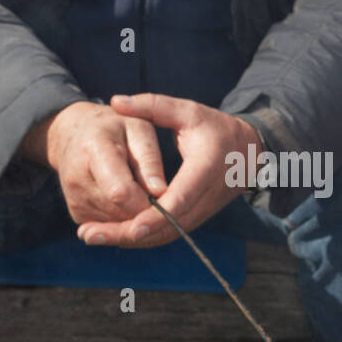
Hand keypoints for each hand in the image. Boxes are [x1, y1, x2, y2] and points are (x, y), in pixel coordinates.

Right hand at [20, 100, 167, 225]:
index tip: (171, 201)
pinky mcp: (78, 215)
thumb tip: (161, 192)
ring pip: (118, 224)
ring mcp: (74, 200)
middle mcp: (77, 179)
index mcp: (93, 150)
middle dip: (148, 213)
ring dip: (139, 218)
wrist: (73, 135)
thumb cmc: (114, 128)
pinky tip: (133, 201)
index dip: (149, 204)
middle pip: (121, 213)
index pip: (121, 192)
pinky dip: (127, 220)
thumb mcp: (138, 129)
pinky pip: (112, 228)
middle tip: (165, 200)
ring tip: (147, 195)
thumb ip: (149, 159)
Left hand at [76, 94, 259, 247]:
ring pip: (165, 235)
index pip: (179, 199)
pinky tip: (112, 234)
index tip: (129, 227)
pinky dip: (140, 237)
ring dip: (129, 240)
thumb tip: (115, 101)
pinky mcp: (194, 218)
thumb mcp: (187, 111)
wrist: (250, 154)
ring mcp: (201, 212)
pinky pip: (166, 234)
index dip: (155, 216)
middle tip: (91, 235)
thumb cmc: (216, 128)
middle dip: (128, 234)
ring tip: (93, 237)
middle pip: (167, 226)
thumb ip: (151, 106)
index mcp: (205, 168)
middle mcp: (205, 197)